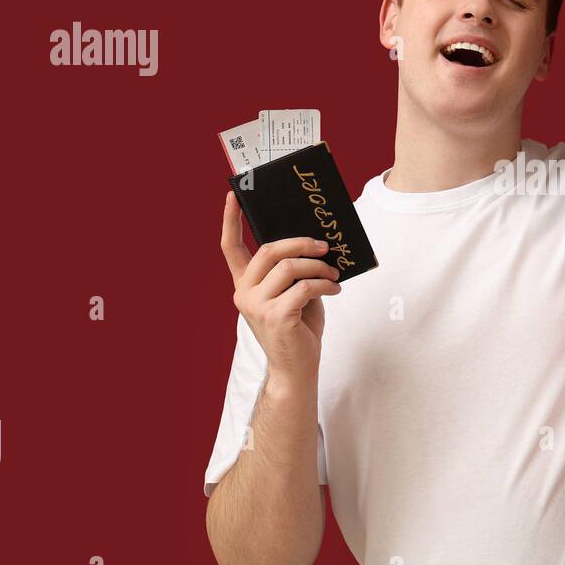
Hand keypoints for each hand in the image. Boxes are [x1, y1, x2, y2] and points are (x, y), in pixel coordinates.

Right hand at [220, 190, 340, 384]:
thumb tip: (315, 244)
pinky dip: (324, 285)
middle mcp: (244, 293)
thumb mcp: (294, 294)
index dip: (230, 220)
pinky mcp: (276, 316)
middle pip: (270, 250)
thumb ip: (294, 271)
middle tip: (325, 247)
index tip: (233, 195)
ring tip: (334, 275)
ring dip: (319, 267)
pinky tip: (334, 290)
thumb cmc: (299, 329)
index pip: (231, 247)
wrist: (298, 369)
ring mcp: (257, 306)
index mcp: (245, 285)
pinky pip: (304, 287)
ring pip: (290, 267)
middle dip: (301, 244)